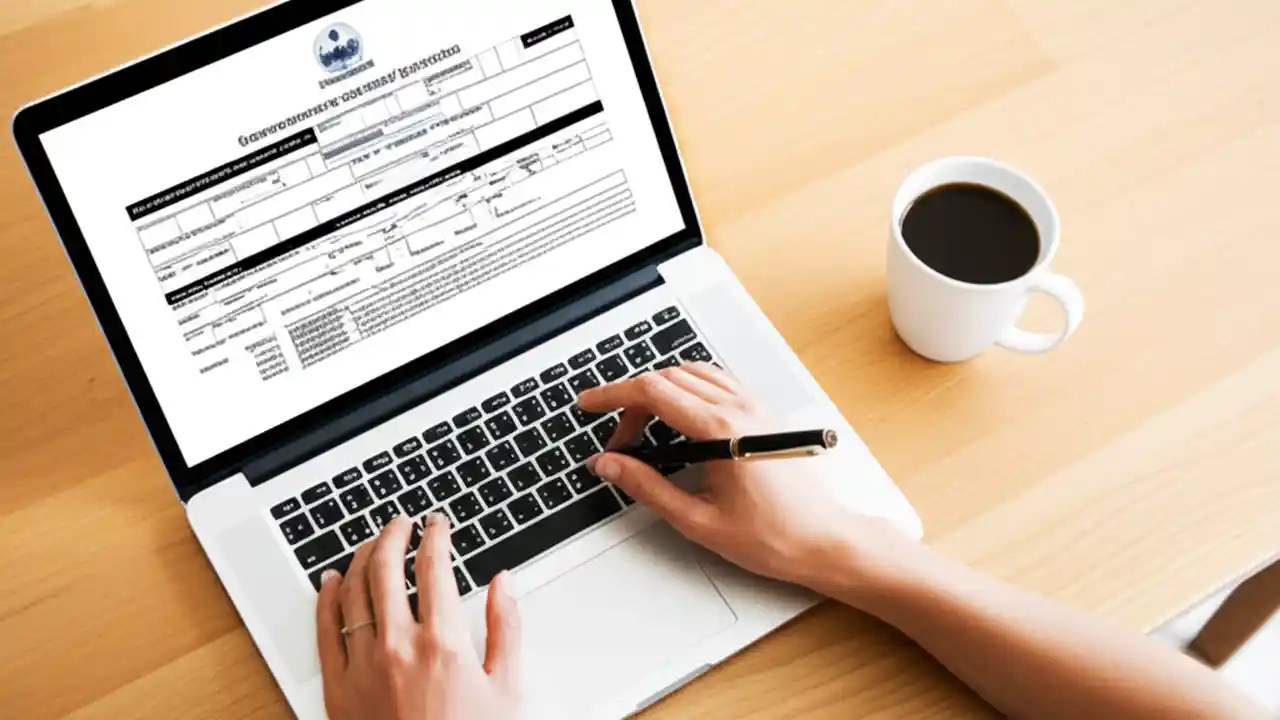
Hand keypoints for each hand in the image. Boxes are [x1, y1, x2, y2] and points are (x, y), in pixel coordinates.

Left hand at [316, 514, 520, 719]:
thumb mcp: (506, 689)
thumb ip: (506, 628)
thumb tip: (505, 583)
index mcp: (443, 643)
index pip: (434, 566)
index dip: (435, 536)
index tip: (437, 524)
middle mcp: (398, 646)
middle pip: (386, 567)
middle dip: (394, 535)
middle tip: (401, 523)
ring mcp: (362, 665)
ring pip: (352, 591)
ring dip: (360, 557)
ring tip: (370, 544)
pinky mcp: (337, 687)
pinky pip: (324, 629)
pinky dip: (325, 598)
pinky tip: (330, 582)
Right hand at [578, 363, 913, 595]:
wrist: (824, 541)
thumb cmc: (774, 536)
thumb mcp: (697, 519)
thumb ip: (647, 487)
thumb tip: (610, 465)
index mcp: (722, 430)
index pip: (654, 392)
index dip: (612, 395)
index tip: (588, 404)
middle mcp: (740, 409)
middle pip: (668, 379)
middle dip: (632, 404)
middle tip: (618, 443)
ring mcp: (755, 407)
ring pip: (692, 374)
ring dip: (660, 393)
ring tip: (643, 431)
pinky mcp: (763, 414)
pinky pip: (717, 382)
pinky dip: (687, 391)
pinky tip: (678, 422)